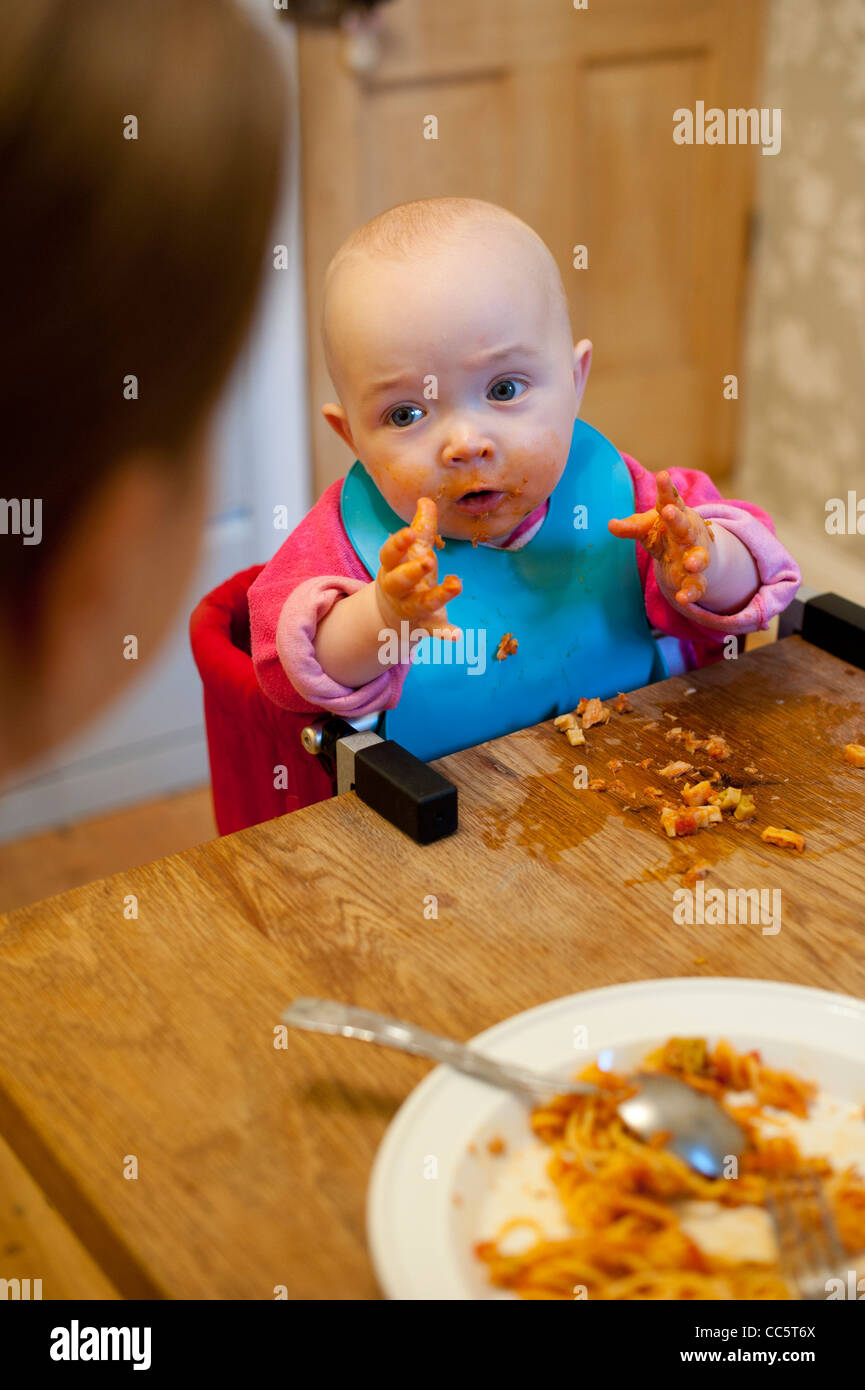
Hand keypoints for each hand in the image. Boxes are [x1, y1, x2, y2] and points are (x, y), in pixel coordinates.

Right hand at [375, 498, 461, 639]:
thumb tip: (426, 499)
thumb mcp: (413, 551)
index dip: (398, 544)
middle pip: (400, 581)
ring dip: (439, 595)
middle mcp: (397, 589)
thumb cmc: (406, 574)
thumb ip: (422, 527)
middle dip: (413, 570)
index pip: (390, 554)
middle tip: (429, 559)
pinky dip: (444, 634)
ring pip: (421, 603)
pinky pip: (433, 631)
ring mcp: (410, 608)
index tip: (408, 533)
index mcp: (392, 566)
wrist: (392, 617)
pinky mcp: (424, 625)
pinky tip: (457, 635)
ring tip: (457, 584)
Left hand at [608, 471, 713, 606]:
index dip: (666, 488)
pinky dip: (691, 592)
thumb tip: (610, 525)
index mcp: (676, 514)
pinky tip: (683, 599)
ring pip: (699, 557)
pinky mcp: (695, 577)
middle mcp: (688, 533)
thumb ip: (631, 526)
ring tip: (690, 564)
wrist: (690, 549)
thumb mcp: (646, 526)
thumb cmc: (664, 531)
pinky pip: (696, 585)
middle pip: (684, 525)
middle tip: (670, 511)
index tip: (662, 475)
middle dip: (677, 519)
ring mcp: (694, 554)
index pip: (671, 498)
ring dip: (696, 560)